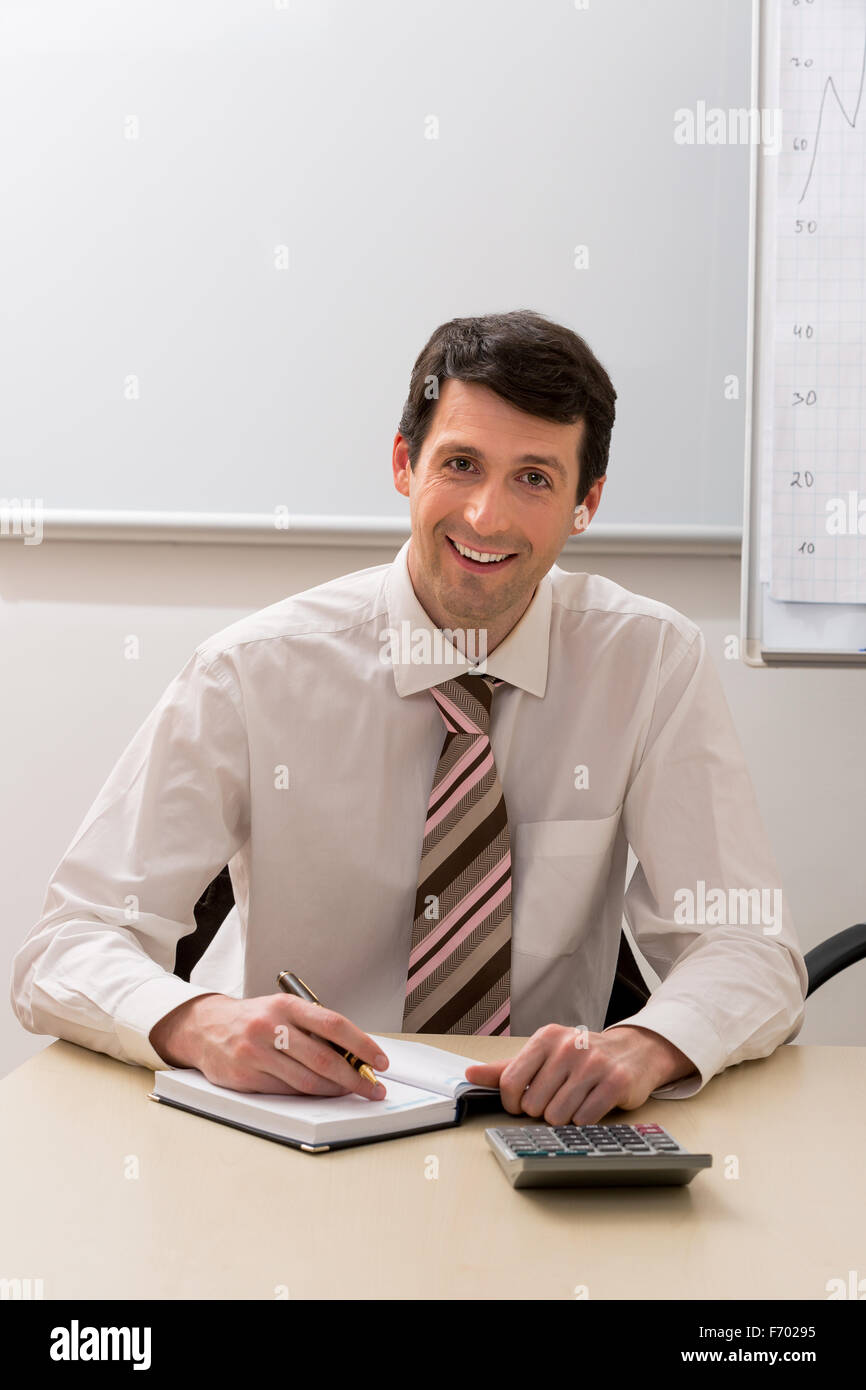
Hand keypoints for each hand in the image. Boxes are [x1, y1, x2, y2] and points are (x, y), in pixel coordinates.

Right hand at [149, 992, 389, 1100]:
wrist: (205, 1028)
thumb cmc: (254, 1019)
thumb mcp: (283, 1009)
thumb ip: (313, 1027)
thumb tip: (355, 1053)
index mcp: (286, 1005)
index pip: (333, 1025)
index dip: (362, 1045)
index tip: (380, 1060)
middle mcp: (270, 1027)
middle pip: (323, 1058)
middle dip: (354, 1077)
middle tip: (372, 1087)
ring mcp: (255, 1053)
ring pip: (305, 1081)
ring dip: (334, 1091)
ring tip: (350, 1093)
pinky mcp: (244, 1077)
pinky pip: (285, 1092)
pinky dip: (307, 1096)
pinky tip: (320, 1095)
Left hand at [462, 1024, 695, 1125]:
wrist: (632, 1051)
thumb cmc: (580, 1057)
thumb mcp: (542, 1055)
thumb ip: (505, 1068)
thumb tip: (469, 1074)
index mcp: (545, 1038)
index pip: (510, 1082)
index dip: (512, 1104)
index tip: (521, 1105)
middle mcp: (568, 1047)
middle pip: (534, 1105)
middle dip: (542, 1110)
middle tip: (557, 1098)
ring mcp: (593, 1064)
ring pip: (558, 1116)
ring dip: (564, 1118)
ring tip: (575, 1101)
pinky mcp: (615, 1082)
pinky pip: (585, 1119)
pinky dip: (585, 1120)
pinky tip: (591, 1105)